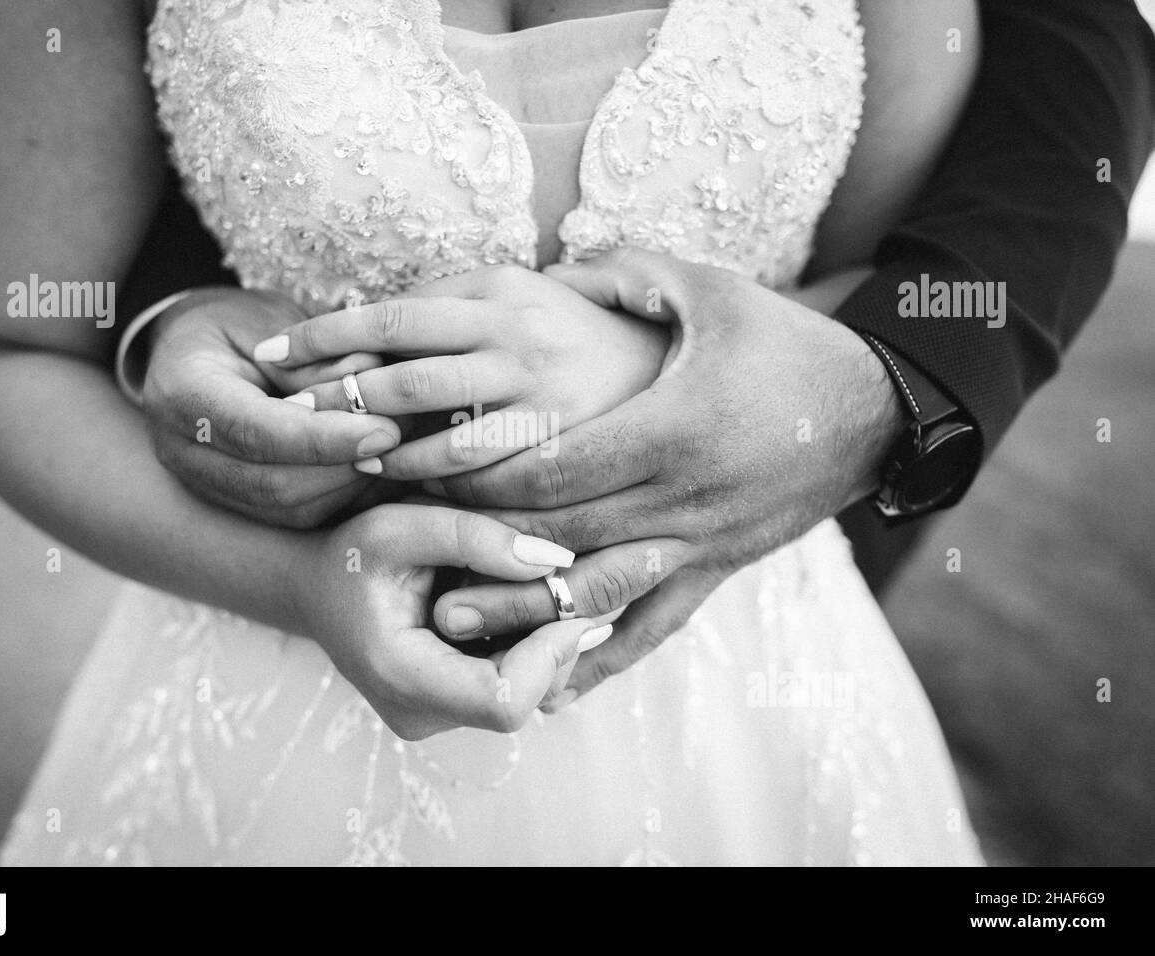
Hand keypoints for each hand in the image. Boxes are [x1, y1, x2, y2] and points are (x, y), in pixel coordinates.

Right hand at [141, 288, 402, 527]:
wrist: (192, 351)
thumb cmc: (237, 323)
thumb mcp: (271, 318)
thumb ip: (312, 358)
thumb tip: (367, 396)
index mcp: (181, 392)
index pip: (257, 431)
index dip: (324, 439)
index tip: (384, 431)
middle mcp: (182, 450)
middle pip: (273, 483)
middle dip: (346, 467)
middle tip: (404, 442)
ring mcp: (203, 485)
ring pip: (288, 509)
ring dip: (352, 485)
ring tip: (400, 453)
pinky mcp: (233, 503)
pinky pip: (296, 517)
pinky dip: (345, 497)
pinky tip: (381, 471)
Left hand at [252, 265, 671, 478]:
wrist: (738, 374)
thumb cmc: (631, 329)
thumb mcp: (556, 282)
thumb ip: (479, 289)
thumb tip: (406, 301)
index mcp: (508, 291)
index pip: (393, 314)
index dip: (324, 335)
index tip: (274, 353)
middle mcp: (523, 344)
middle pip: (405, 379)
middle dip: (337, 402)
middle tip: (286, 418)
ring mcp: (552, 406)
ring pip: (445, 444)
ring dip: (389, 459)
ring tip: (351, 463)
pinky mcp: (576, 459)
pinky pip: (496, 487)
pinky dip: (451, 493)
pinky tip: (424, 497)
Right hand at [296, 503, 610, 739]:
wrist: (315, 589)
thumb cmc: (350, 553)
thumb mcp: (397, 525)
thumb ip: (472, 536)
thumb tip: (555, 560)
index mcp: (400, 678)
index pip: (505, 702)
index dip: (550, 654)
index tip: (567, 597)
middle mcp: (422, 715)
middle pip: (527, 699)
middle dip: (553, 640)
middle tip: (556, 580)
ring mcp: (438, 717)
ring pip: (530, 695)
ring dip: (545, 641)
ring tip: (522, 585)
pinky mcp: (454, 709)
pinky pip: (516, 687)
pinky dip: (530, 648)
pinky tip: (513, 603)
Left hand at [421, 248, 906, 695]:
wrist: (877, 410)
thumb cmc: (783, 341)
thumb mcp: (706, 289)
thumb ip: (618, 277)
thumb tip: (537, 273)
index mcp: (673, 425)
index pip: (555, 464)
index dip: (480, 471)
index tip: (420, 468)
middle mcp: (683, 496)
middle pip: (559, 530)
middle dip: (478, 536)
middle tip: (407, 540)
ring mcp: (701, 542)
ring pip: (597, 590)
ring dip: (522, 610)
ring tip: (452, 623)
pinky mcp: (718, 571)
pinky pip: (657, 627)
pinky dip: (605, 664)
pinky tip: (556, 694)